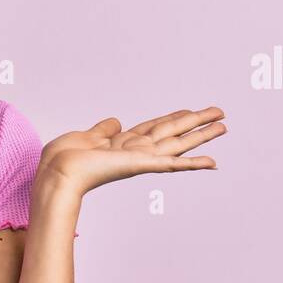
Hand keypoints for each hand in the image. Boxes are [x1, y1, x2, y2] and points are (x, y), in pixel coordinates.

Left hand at [38, 107, 225, 195]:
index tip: (190, 111)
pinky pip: (173, 165)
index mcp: (124, 143)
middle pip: (174, 132)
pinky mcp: (142, 165)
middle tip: (221, 114)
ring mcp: (141, 159)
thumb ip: (103, 129)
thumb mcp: (86, 136)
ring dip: (203, 135)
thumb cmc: (64, 159)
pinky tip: (213, 162)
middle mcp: (137, 151)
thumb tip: (115, 122)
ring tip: (225, 126)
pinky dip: (193, 164)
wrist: (58, 171)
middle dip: (197, 123)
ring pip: (180, 143)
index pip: (155, 127)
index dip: (174, 118)